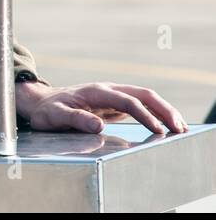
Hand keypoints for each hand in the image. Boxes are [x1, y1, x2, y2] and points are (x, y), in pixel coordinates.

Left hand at [16, 80, 187, 134]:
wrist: (40, 102)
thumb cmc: (47, 110)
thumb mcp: (55, 116)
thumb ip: (75, 119)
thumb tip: (98, 125)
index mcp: (96, 91)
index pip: (127, 101)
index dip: (144, 115)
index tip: (157, 130)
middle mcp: (107, 90)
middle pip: (142, 94)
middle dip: (163, 109)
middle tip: (179, 128)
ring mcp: (111, 95)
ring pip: (144, 98)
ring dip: (163, 110)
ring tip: (180, 127)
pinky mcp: (113, 103)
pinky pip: (139, 105)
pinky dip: (154, 113)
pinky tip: (164, 124)